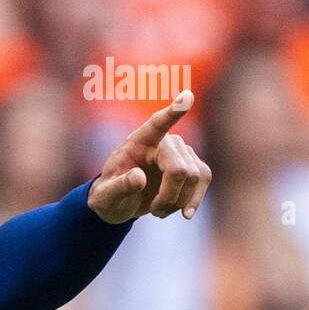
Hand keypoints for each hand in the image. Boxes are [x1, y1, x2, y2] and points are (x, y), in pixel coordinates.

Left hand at [87, 90, 211, 223]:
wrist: (120, 203)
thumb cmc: (108, 196)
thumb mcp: (104, 197)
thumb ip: (118, 187)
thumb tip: (139, 177)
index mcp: (137, 142)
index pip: (156, 124)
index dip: (173, 112)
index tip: (187, 96)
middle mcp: (163, 141)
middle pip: (180, 169)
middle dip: (169, 196)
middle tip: (153, 212)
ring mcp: (181, 151)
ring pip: (196, 176)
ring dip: (179, 201)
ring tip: (159, 211)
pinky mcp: (193, 165)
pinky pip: (203, 180)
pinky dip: (193, 201)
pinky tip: (183, 213)